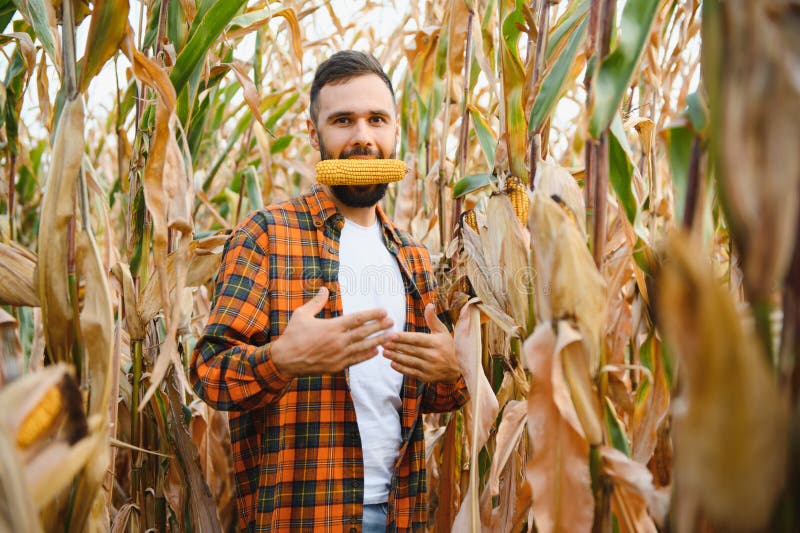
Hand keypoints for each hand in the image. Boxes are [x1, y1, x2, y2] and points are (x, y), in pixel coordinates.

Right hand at [271, 287, 392, 376]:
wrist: (285, 360)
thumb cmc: (292, 335)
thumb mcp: (302, 314)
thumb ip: (316, 302)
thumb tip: (325, 289)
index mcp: (331, 327)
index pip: (357, 319)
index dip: (372, 315)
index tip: (383, 311)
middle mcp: (338, 341)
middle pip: (364, 332)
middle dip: (379, 326)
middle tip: (392, 321)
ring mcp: (338, 355)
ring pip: (363, 346)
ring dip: (378, 340)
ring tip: (390, 336)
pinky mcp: (337, 366)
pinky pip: (356, 359)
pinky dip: (367, 355)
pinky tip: (376, 350)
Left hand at [382, 303, 460, 383]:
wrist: (458, 368)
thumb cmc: (447, 346)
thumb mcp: (443, 331)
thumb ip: (433, 319)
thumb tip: (429, 305)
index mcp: (436, 343)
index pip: (417, 339)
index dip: (403, 337)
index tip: (390, 335)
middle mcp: (434, 355)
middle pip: (411, 350)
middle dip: (395, 346)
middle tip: (382, 342)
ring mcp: (430, 368)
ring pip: (410, 362)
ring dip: (396, 357)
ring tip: (384, 352)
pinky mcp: (427, 377)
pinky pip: (412, 372)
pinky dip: (401, 369)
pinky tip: (392, 364)